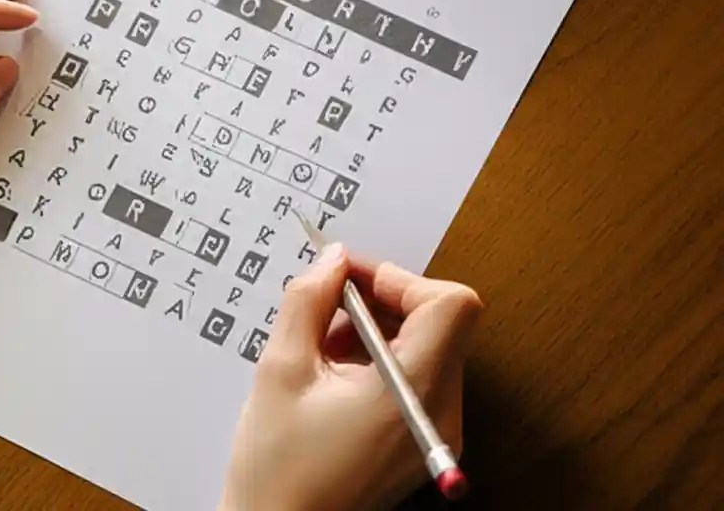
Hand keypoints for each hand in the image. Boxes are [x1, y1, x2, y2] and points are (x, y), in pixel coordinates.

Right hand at [220, 244, 482, 510]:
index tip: (350, 278)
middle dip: (378, 303)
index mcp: (415, 392)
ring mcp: (434, 430)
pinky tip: (329, 376)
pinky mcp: (419, 441)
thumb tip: (332, 260)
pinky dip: (375, 361)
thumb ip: (308, 302)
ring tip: (318, 349)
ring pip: (424, 348)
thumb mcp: (281, 370)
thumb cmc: (278, 469)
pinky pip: (412, 379)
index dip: (399, 279)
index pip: (449, 306)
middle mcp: (441, 412)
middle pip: (437, 324)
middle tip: (323, 306)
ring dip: (373, 331)